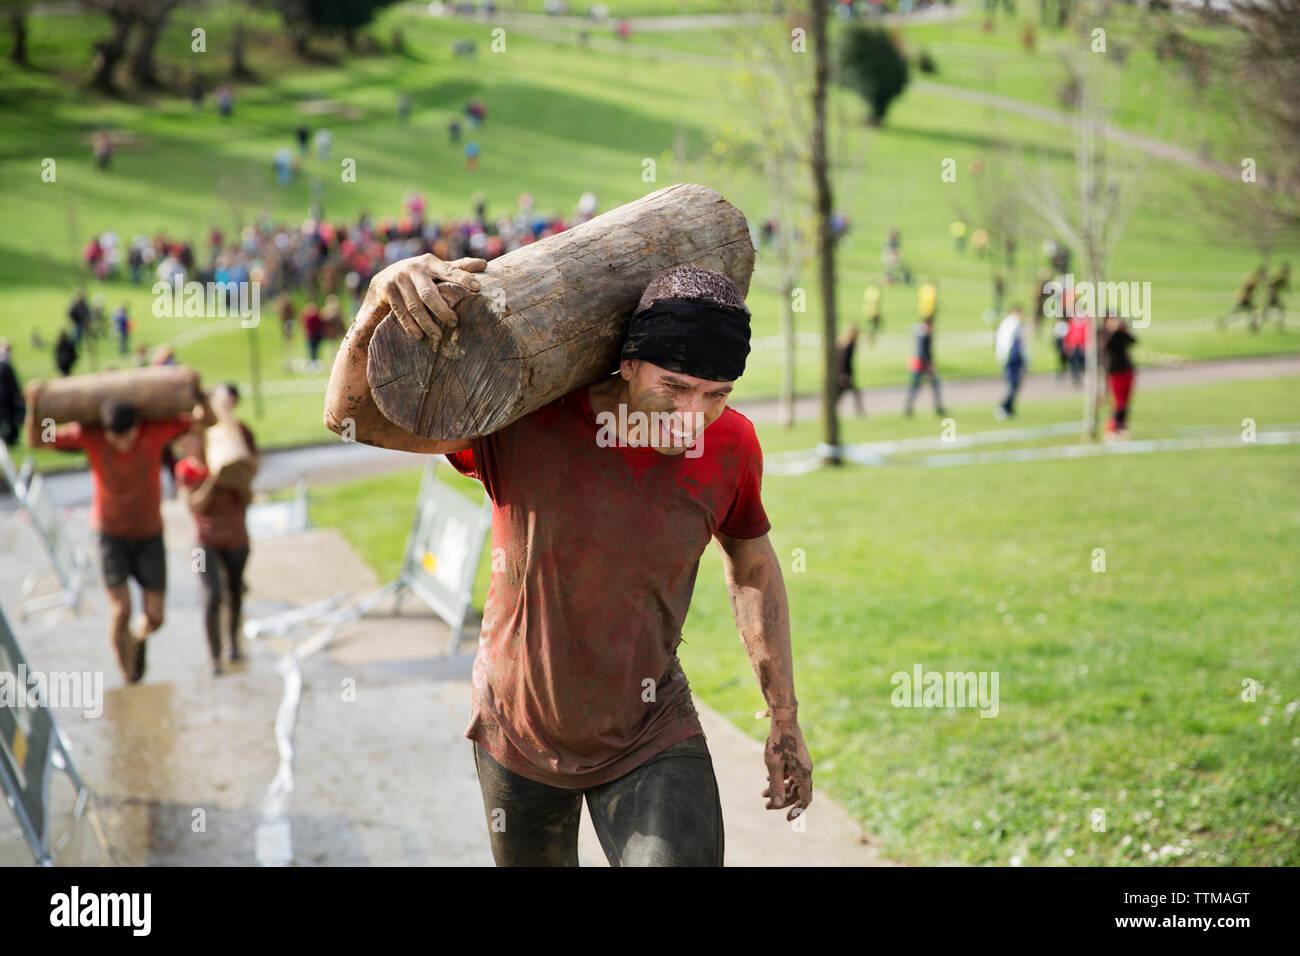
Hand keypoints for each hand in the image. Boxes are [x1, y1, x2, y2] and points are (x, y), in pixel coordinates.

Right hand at [359, 253, 486, 344]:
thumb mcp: (437, 270)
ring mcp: (398, 279)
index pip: (449, 270)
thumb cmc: (420, 277)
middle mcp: (413, 268)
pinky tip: (419, 336)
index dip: (463, 278)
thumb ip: (458, 268)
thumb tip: (485, 264)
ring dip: (427, 323)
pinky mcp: (386, 291)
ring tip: (438, 336)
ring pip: (415, 306)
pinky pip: (400, 311)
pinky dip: (410, 325)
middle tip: (454, 323)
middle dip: (442, 310)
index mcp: (430, 262)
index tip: (478, 288)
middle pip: (429, 293)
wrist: (384, 279)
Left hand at [761, 714, 812, 821]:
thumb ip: (777, 786)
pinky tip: (768, 778)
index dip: (797, 810)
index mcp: (804, 774)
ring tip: (763, 793)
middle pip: (797, 792)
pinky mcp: (798, 756)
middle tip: (766, 805)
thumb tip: (778, 805)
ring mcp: (803, 762)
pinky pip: (792, 774)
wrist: (784, 719)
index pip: (805, 799)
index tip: (787, 819)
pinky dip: (782, 779)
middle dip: (782, 800)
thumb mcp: (774, 766)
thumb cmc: (778, 742)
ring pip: (793, 783)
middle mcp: (806, 770)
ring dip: (780, 789)